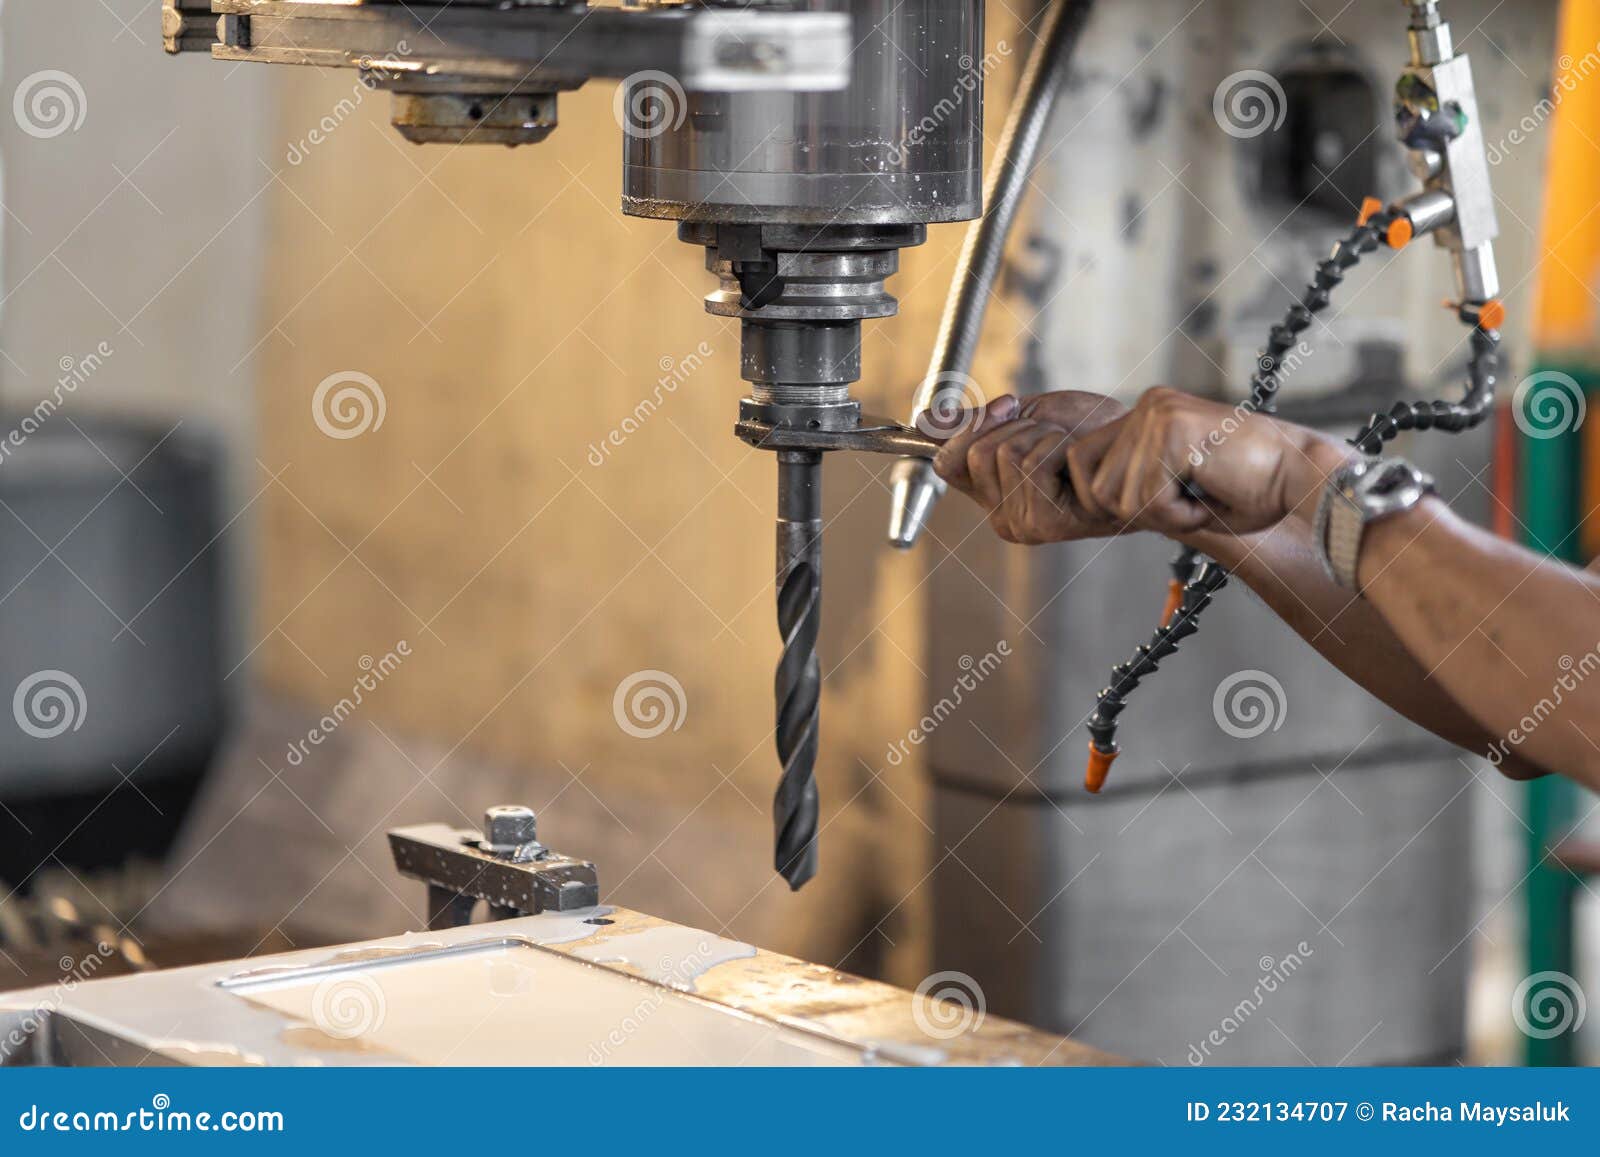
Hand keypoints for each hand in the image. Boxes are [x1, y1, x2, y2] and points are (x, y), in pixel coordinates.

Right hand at [932, 391, 1129, 543]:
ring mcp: (1022, 523)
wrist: (1140, 447)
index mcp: (991, 496)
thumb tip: (926, 422)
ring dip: (1039, 433)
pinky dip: (1054, 443)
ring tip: (1067, 446)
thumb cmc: (1091, 436)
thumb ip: (977, 424)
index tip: (1008, 406)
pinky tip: (1076, 457)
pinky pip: (1028, 460)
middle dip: (1013, 425)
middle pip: (974, 452)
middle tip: (1051, 431)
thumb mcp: (1026, 420)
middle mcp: (1002, 517)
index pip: (945, 462)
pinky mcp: (1044, 521)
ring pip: (1001, 453)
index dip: (971, 425)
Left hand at [1065, 388, 1351, 536]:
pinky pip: (1149, 500)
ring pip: (1119, 497)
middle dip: (1138, 513)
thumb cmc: (1253, 490)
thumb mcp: (1177, 487)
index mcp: (1146, 412)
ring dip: (1162, 516)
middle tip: (1188, 505)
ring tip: (1204, 497)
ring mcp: (1158, 413)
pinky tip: (1213, 495)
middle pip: (1094, 485)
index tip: (1158, 510)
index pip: (1083, 462)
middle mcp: (1147, 405)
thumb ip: (1134, 485)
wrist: (1306, 478)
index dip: (1108, 502)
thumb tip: (1089, 503)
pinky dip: (1180, 516)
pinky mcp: (1173, 430)